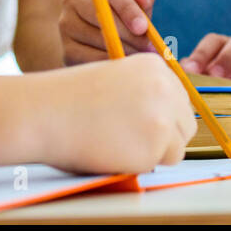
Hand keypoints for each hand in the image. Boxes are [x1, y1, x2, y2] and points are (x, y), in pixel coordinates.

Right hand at [35, 54, 195, 173]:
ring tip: (121, 143)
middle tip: (133, 139)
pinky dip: (141, 163)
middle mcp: (164, 87)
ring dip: (155, 151)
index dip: (161, 115)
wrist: (46, 112)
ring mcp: (162, 116)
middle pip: (185, 122)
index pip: (178, 98)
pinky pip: (160, 163)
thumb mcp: (115, 77)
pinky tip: (115, 151)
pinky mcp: (155, 145)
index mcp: (154, 67)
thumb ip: (144, 91)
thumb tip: (167, 114)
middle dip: (165, 135)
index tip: (140, 122)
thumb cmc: (72, 99)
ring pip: (178, 146)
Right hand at [59, 0, 157, 63]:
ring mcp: (66, 23)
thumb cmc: (125, 19)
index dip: (127, 7)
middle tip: (145, 46)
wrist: (99, 42)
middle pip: (99, 13)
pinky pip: (89, 58)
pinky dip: (109, 62)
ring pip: (95, 37)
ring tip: (138, 55)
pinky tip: (123, 63)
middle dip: (126, 33)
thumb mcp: (137, 5)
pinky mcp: (67, 48)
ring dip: (121, 49)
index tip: (143, 27)